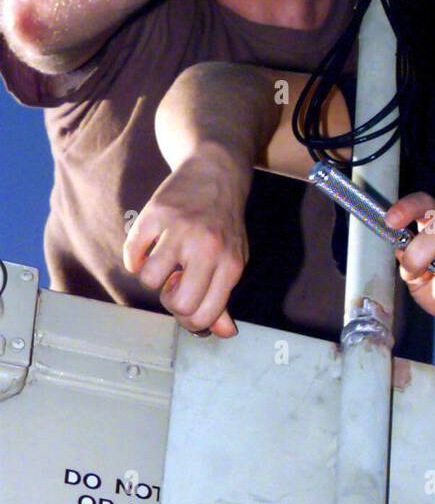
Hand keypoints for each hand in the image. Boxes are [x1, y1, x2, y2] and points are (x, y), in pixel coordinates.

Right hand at [123, 147, 249, 338]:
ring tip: (163, 259)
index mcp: (229, 264)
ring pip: (150, 279)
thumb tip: (221, 333)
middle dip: (169, 300)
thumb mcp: (233, 258)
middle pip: (178, 303)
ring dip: (151, 275)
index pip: (203, 315)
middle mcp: (207, 247)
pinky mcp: (156, 213)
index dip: (188, 319)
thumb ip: (223, 297)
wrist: (216, 171)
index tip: (187, 300)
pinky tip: (148, 246)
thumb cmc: (224, 222)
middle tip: (174, 281)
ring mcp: (181, 229)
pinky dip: (135, 256)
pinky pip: (132, 253)